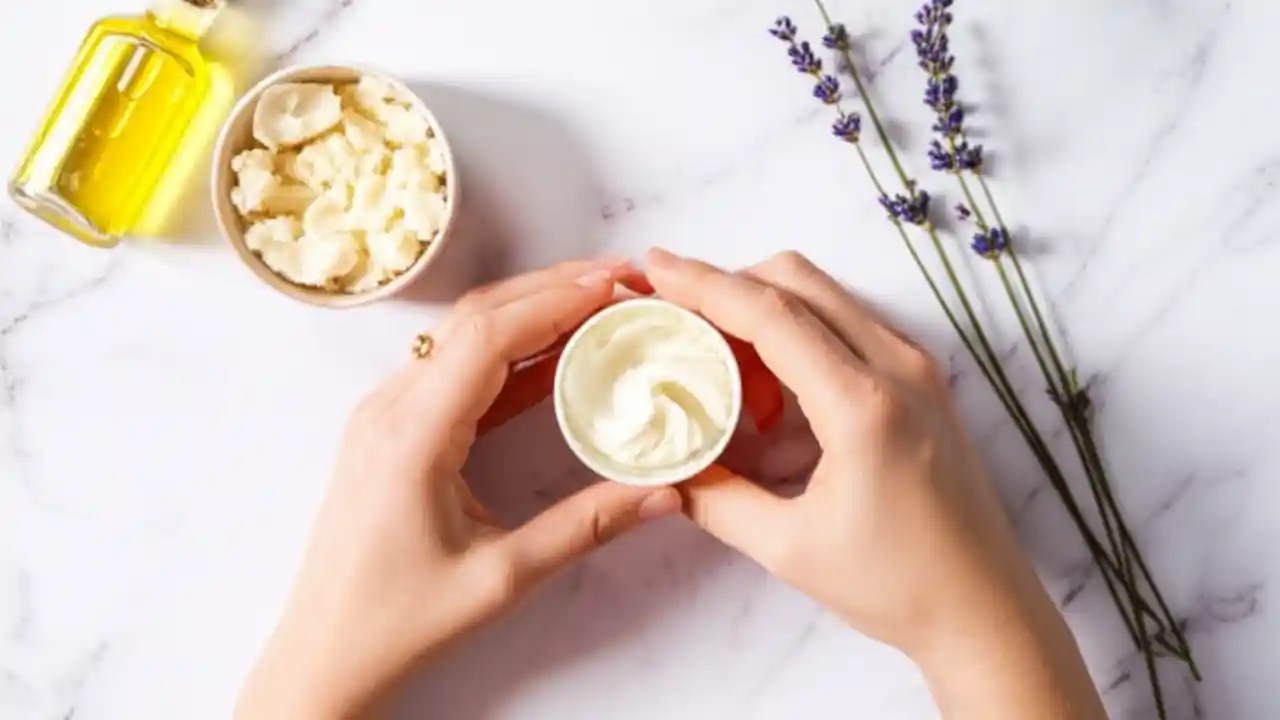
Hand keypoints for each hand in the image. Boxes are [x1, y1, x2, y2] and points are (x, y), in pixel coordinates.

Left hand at [236, 259, 682, 718]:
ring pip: (464, 338)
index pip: (488, 336)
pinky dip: (509, 354)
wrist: (324, 656)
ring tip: (600, 304)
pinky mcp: (392, 432)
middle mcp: (390, 409)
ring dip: (531, 313)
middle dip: (551, 288)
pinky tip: (556, 354)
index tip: (615, 284)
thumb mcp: (501, 578)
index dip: (555, 299)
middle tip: (621, 279)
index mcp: (411, 435)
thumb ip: (586, 527)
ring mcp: (385, 416)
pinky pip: (454, 371)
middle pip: (476, 319)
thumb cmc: (399, 622)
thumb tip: (667, 493)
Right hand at [646, 249, 1104, 718]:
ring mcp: (918, 370)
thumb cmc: (897, 587)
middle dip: (730, 282)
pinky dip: (800, 335)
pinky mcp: (924, 384)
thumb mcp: (788, 548)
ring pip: (826, 298)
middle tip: (674, 306)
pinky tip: (767, 389)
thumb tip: (664, 467)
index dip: (704, 284)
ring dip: (765, 307)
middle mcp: (899, 368)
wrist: (987, 611)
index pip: (771, 314)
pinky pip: (850, 328)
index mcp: (863, 405)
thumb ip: (716, 499)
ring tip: (713, 351)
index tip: (654, 268)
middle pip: (799, 280)